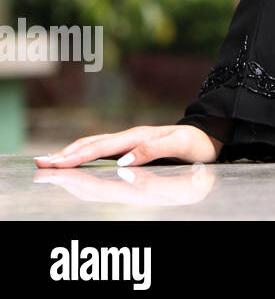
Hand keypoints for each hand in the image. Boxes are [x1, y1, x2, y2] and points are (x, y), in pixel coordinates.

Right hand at [33, 125, 220, 167]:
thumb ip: (152, 151)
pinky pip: (103, 149)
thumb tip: (123, 161)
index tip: (56, 163)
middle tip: (41, 162)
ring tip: (49, 160)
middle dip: (65, 154)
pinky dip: (85, 153)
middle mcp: (130, 138)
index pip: (101, 148)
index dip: (77, 156)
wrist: (209, 135)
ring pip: (94, 145)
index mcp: (137, 137)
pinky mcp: (133, 147)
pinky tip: (76, 158)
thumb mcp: (178, 145)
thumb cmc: (195, 143)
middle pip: (91, 145)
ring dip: (71, 153)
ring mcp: (130, 141)